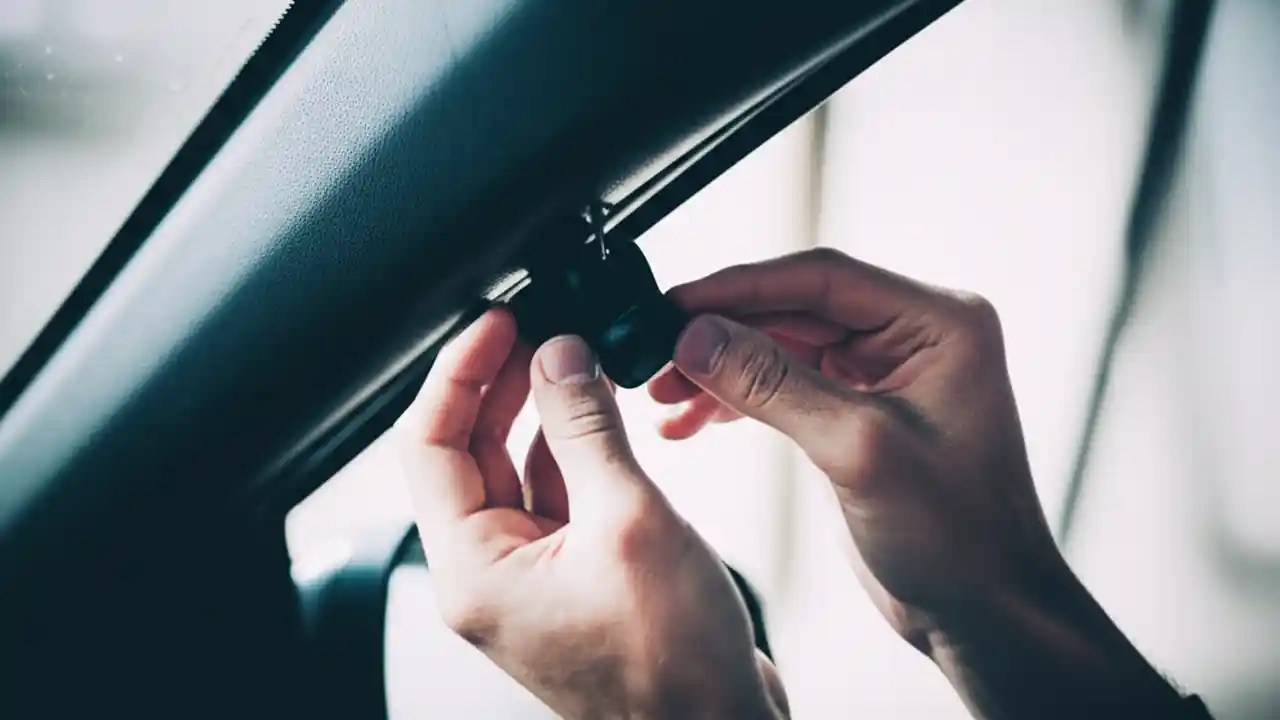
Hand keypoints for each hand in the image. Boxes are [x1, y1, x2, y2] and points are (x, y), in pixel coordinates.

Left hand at [399, 309, 785, 718]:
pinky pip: (554, 494)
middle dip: (501, 382)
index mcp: (475, 571)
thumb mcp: (629, 521)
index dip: (459, 372)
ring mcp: (529, 575)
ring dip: (541, 410)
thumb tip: (562, 354)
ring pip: (514, 468)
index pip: (430, 446)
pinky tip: (598, 410)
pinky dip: (573, 447)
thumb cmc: (674, 668)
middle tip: (539, 325)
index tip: (496, 322)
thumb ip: (586, 428)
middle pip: (468, 452)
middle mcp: (489, 574)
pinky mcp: (569, 573)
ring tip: (574, 353)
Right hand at [651, 248, 1183, 717]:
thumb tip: (697, 335)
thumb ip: (773, 386)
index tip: (674, 303)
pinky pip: (784, 384)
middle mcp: (912, 336)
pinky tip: (692, 418)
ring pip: (781, 345)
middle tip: (653, 350)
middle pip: (793, 307)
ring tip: (661, 391)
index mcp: (938, 322)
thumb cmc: (958, 538)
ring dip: (720, 366)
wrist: (984, 612)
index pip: (821, 278)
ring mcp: (884, 372)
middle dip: (720, 330)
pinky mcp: (857, 410)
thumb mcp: (858, 451)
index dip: (738, 286)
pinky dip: (736, 398)